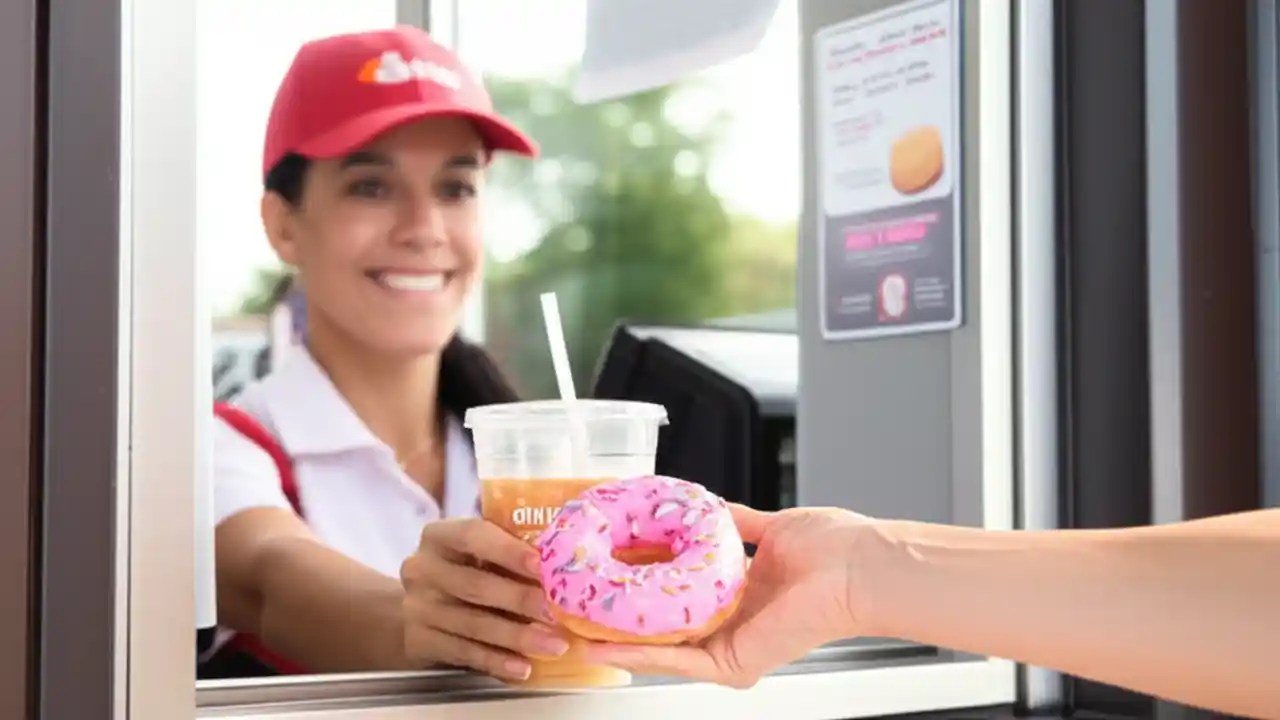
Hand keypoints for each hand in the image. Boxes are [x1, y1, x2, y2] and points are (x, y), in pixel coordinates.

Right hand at [400, 518, 569, 680]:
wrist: (419, 609)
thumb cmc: (463, 572)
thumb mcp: (477, 553)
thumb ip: (511, 551)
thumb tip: (571, 560)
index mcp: (440, 536)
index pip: (471, 535)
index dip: (507, 550)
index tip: (540, 564)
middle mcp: (422, 569)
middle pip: (475, 585)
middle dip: (520, 599)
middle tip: (555, 612)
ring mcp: (417, 607)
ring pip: (473, 624)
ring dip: (517, 637)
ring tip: (554, 645)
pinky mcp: (419, 641)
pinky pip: (464, 653)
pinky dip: (497, 662)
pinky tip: (523, 668)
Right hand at [583, 504, 870, 688]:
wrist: (858, 567)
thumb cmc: (834, 548)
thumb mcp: (768, 528)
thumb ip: (731, 522)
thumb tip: (703, 505)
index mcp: (742, 596)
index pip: (678, 594)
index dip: (642, 582)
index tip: (608, 569)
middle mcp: (733, 625)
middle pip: (662, 625)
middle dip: (618, 615)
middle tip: (577, 602)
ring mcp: (729, 647)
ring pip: (659, 649)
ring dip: (615, 641)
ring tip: (575, 628)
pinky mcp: (730, 662)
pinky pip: (674, 661)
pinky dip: (635, 655)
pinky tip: (603, 645)